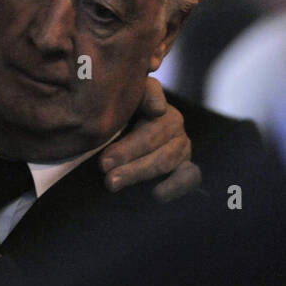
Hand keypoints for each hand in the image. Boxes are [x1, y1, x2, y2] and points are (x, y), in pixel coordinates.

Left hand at [98, 77, 200, 201]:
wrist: (111, 159)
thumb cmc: (101, 130)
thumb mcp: (97, 116)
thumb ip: (100, 105)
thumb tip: (126, 105)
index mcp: (147, 98)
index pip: (151, 91)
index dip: (151, 99)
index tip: (153, 110)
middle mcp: (169, 117)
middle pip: (154, 132)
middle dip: (127, 150)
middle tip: (103, 165)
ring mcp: (180, 143)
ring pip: (166, 157)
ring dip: (138, 171)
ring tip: (112, 182)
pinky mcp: (186, 165)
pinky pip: (188, 176)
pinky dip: (174, 186)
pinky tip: (155, 194)